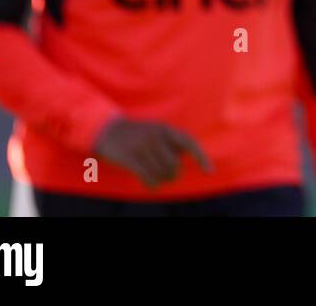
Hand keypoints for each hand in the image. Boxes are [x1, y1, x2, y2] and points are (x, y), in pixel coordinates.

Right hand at [92, 118, 212, 189]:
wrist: (106, 129)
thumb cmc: (135, 133)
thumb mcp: (156, 130)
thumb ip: (171, 141)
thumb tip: (186, 157)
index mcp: (165, 129)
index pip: (190, 143)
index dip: (201, 157)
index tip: (209, 171)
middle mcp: (156, 137)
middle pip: (175, 165)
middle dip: (172, 174)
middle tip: (167, 176)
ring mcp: (142, 147)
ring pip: (162, 173)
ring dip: (162, 180)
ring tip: (157, 178)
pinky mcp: (130, 158)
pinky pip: (148, 177)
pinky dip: (152, 184)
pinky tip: (151, 185)